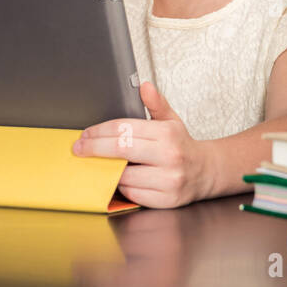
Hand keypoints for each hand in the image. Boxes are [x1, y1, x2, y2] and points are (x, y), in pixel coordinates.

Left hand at [72, 82, 212, 208]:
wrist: (206, 172)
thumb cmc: (182, 146)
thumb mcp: (171, 120)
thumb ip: (156, 103)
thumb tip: (144, 86)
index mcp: (167, 133)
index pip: (124, 129)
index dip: (100, 131)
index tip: (86, 135)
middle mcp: (169, 156)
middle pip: (120, 150)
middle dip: (94, 148)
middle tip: (80, 148)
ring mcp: (168, 179)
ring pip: (124, 175)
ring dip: (108, 170)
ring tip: (102, 163)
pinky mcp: (166, 200)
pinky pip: (133, 194)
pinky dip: (122, 187)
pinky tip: (121, 179)